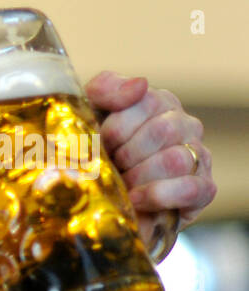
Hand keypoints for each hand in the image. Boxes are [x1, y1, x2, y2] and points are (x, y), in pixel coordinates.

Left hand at [85, 71, 215, 260]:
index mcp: (159, 103)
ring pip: (175, 160)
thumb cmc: (95, 156)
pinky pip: (191, 188)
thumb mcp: (87, 117)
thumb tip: (140, 85)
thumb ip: (105, 90)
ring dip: (139, 176)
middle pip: (162, 131)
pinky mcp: (203, 190)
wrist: (99, 205)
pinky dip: (158, 195)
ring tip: (121, 185)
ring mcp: (198, 156)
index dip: (116, 127)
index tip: (100, 143)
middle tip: (110, 167)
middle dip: (125, 154)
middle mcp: (184, 125)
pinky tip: (135, 199)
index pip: (146, 101)